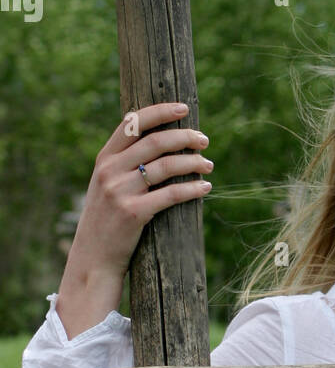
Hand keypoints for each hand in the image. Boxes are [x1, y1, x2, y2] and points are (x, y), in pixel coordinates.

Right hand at [62, 102, 212, 285]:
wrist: (93, 258)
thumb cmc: (108, 218)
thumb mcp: (107, 183)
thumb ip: (126, 161)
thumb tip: (165, 138)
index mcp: (104, 158)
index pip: (132, 122)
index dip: (160, 111)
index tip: (183, 109)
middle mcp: (109, 171)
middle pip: (156, 141)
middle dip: (186, 137)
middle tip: (204, 141)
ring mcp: (120, 191)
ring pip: (167, 166)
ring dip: (194, 163)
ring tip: (208, 165)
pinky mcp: (133, 213)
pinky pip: (171, 194)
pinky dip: (192, 189)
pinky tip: (205, 187)